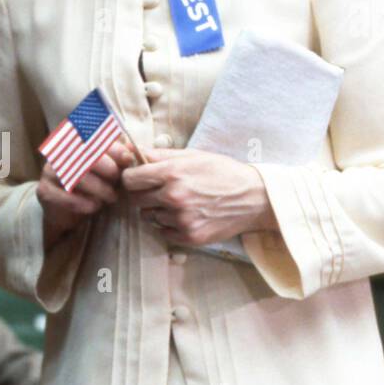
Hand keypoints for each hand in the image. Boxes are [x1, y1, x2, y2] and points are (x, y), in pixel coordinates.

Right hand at [37, 139, 135, 251]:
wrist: (65, 210)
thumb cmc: (90, 185)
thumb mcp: (106, 169)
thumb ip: (117, 157)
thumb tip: (132, 149)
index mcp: (74, 141)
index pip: (94, 137)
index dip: (113, 147)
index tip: (127, 159)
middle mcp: (59, 152)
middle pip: (86, 155)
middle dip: (107, 169)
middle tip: (117, 182)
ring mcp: (49, 170)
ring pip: (76, 175)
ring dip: (98, 188)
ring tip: (110, 198)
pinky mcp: (44, 190)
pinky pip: (64, 195)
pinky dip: (82, 202)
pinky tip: (94, 206)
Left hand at [120, 147, 277, 245]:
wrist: (254, 198)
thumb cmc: (223, 172)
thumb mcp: (193, 155)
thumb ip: (159, 154)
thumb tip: (130, 148)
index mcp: (172, 173)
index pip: (129, 180)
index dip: (132, 179)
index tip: (139, 179)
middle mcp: (173, 197)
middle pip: (136, 200)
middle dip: (144, 194)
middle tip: (161, 191)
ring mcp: (181, 219)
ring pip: (150, 217)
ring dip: (159, 211)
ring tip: (181, 203)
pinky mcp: (189, 236)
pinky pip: (163, 232)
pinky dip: (170, 226)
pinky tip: (187, 215)